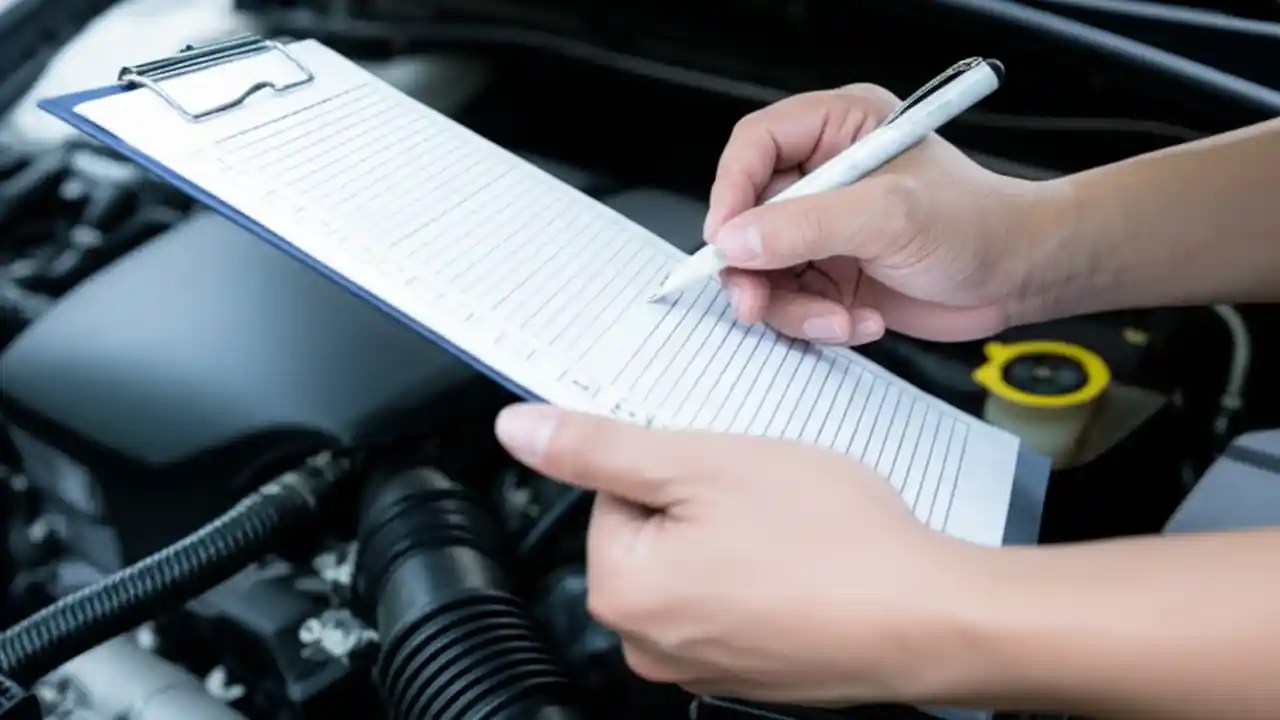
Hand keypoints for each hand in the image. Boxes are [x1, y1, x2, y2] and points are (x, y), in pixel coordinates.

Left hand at [494, 402, 986, 704]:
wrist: (930, 617)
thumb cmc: (830, 541)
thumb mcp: (699, 463)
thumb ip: (598, 448)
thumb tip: (519, 431)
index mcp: (622, 591)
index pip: (611, 496)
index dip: (671, 464)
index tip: (718, 466)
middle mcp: (651, 643)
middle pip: (653, 534)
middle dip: (702, 501)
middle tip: (760, 495)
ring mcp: (704, 666)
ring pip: (700, 564)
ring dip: (736, 536)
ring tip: (792, 530)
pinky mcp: (753, 673)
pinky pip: (738, 601)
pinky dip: (765, 575)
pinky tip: (807, 563)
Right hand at [704, 84, 1068, 344]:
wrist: (1020, 278)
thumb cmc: (978, 224)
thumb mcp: (890, 216)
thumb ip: (807, 225)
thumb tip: (736, 239)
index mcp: (837, 130)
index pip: (756, 148)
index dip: (731, 192)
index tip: (725, 240)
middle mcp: (824, 176)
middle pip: (748, 217)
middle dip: (753, 268)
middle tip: (757, 302)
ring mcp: (824, 229)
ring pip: (764, 270)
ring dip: (793, 306)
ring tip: (838, 319)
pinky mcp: (831, 274)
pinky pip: (793, 302)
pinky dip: (818, 322)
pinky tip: (860, 322)